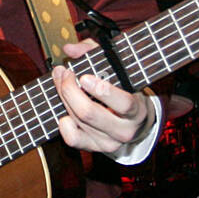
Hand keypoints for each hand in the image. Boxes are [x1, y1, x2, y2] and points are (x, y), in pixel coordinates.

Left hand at [52, 40, 155, 155]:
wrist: (137, 123)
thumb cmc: (126, 91)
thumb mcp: (119, 70)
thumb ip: (95, 53)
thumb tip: (70, 49)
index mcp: (137, 109)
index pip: (124, 103)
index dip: (102, 91)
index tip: (84, 77)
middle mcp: (125, 129)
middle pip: (89, 112)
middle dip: (70, 90)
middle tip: (64, 73)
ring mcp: (110, 142)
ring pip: (78, 121)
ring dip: (64, 98)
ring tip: (61, 81)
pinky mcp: (97, 148)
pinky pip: (74, 139)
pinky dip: (65, 125)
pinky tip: (64, 112)